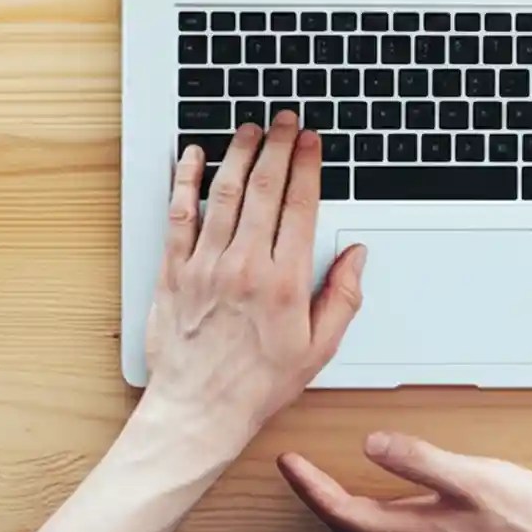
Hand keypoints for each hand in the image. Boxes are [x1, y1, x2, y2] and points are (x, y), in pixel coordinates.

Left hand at [145, 112, 368, 434]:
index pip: (300, 206)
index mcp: (285, 282)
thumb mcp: (319, 348)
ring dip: (238, 154)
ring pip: (223, 193)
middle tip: (284, 121)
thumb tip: (357, 255)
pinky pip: (178, 216)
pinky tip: (193, 158)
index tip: (311, 142)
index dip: (307, 166)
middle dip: (277, 146)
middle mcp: (245, 266)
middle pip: (264, 189)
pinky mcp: (174, 272)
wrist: (200, 411)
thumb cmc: (258, 384)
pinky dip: (185, 182)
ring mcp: (206, 266)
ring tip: (248, 128)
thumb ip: (344, 297)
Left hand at [278, 432, 531, 531]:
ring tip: (320, 483)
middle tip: (295, 470)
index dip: (309, 487)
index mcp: (412, 530)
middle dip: (316, 499)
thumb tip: (371, 443)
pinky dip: (365, 516)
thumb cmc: (527, 518)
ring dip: (338, 509)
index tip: (289, 462)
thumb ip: (421, 461)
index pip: (341, 512)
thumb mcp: (474, 478)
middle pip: (345, 528)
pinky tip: (372, 502)